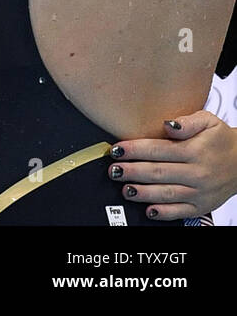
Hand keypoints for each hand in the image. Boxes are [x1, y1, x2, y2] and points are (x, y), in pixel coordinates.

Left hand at [111, 112, 236, 220]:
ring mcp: (199, 192)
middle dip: (132, 172)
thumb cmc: (221, 140)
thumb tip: (167, 124)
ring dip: (143, 193)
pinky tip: (148, 210)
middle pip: (158, 172)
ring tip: (125, 189)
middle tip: (114, 170)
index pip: (158, 150)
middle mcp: (197, 173)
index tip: (116, 149)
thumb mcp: (208, 121)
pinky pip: (180, 212)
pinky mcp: (202, 206)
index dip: (134, 150)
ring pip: (167, 194)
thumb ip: (186, 122)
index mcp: (194, 151)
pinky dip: (163, 213)